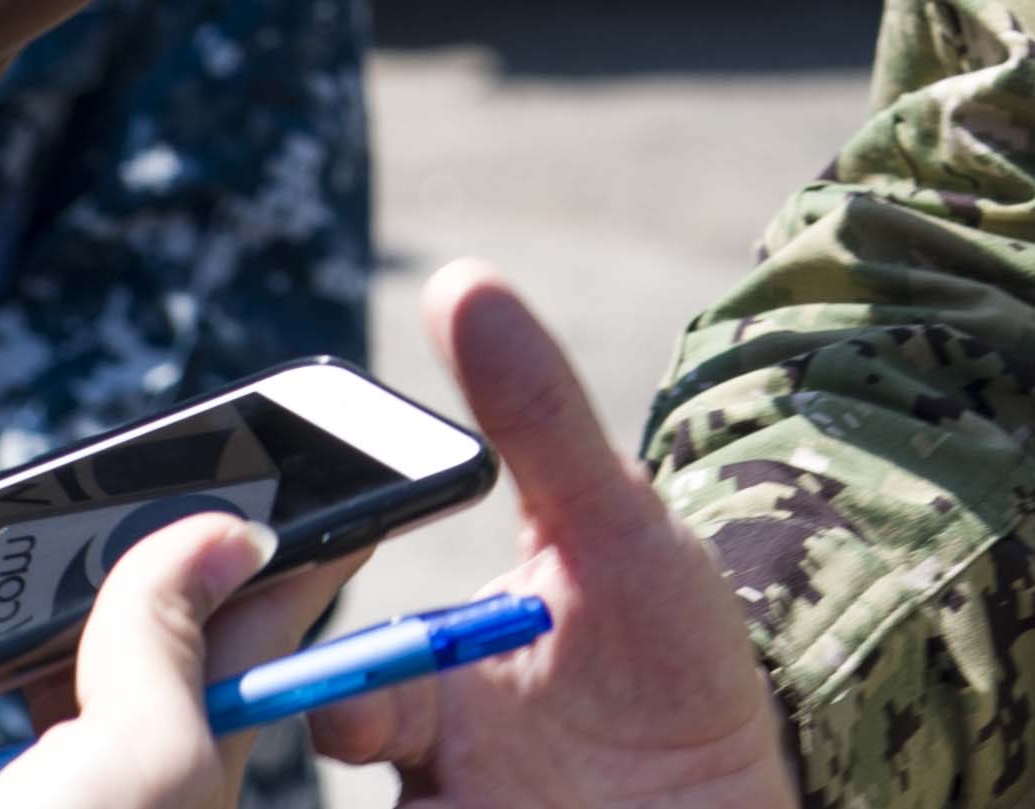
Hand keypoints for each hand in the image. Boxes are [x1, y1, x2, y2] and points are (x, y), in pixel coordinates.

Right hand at [0, 484, 328, 808]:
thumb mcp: (136, 771)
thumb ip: (168, 646)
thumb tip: (225, 537)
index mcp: (174, 769)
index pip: (227, 633)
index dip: (239, 544)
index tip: (255, 452)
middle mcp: (85, 789)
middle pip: (75, 633)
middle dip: (36, 557)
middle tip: (9, 493)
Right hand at [307, 263, 790, 808]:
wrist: (736, 807)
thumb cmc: (673, 658)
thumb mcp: (615, 526)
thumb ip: (537, 417)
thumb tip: (457, 280)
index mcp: (428, 660)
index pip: (326, 633)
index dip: (298, 606)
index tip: (301, 572)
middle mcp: (414, 748)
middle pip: (319, 724)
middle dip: (321, 706)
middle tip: (359, 702)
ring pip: (360, 781)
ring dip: (369, 763)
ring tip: (396, 747)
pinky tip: (441, 800)